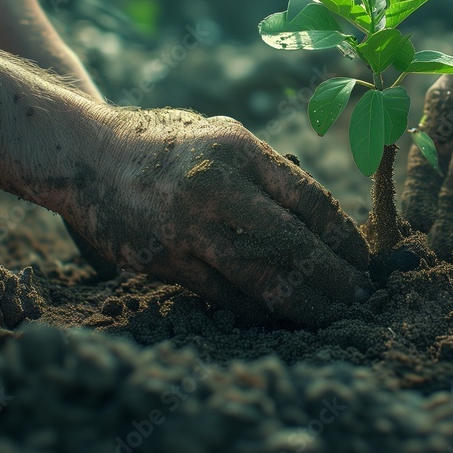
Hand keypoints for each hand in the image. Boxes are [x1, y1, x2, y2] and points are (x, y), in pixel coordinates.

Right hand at [68, 109, 371, 326]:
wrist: (88, 156)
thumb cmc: (169, 145)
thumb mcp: (224, 137)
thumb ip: (269, 174)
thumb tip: (322, 224)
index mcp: (239, 150)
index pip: (309, 201)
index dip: (343, 237)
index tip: (363, 260)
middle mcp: (214, 186)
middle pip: (291, 244)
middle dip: (334, 277)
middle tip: (361, 297)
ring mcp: (185, 226)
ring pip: (259, 276)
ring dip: (304, 302)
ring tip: (333, 313)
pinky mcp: (162, 259)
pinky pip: (223, 294)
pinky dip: (258, 308)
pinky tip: (283, 314)